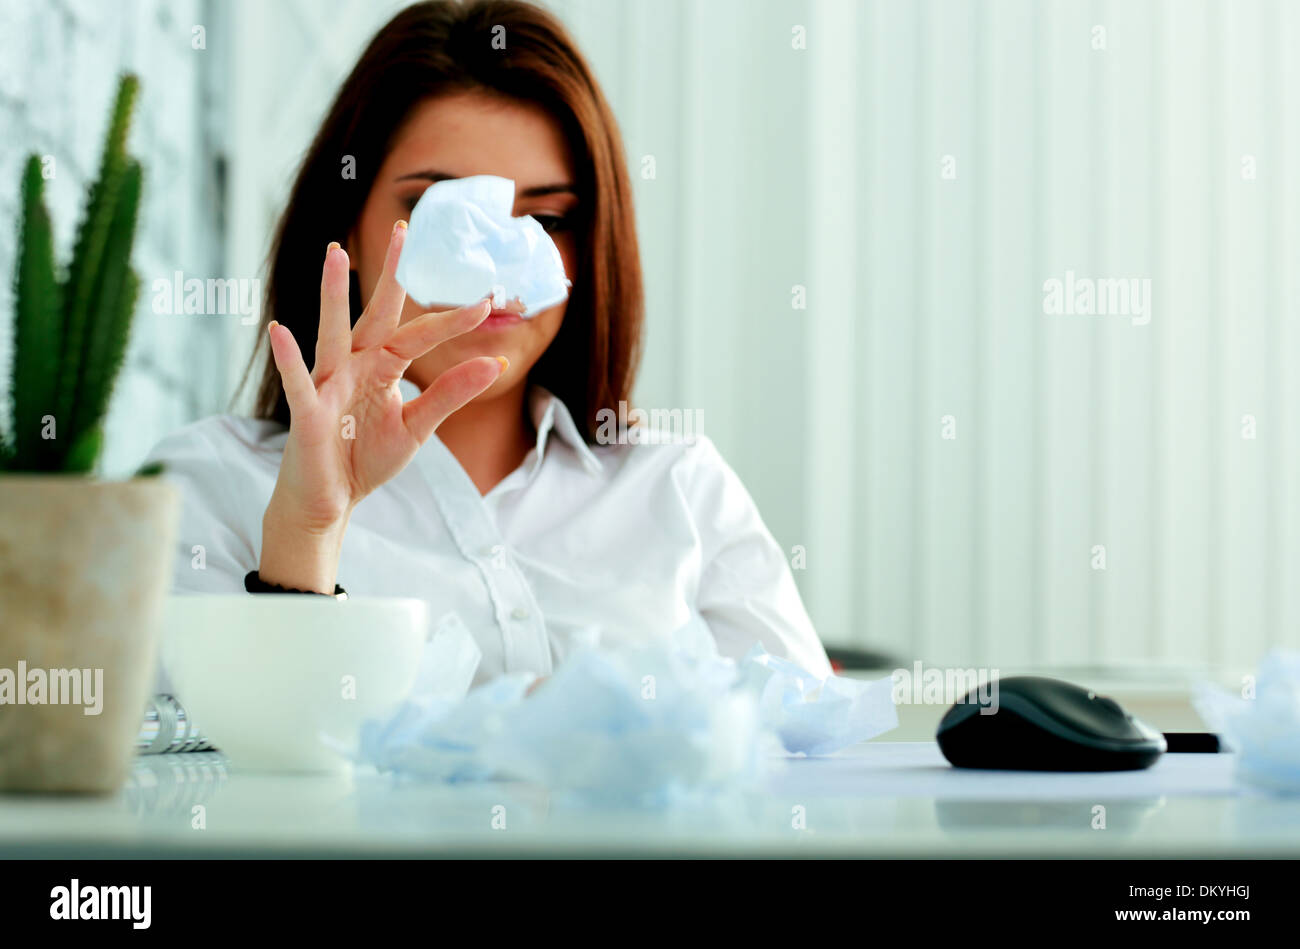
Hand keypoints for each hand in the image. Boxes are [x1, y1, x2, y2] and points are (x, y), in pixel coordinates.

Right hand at [259, 221, 502, 591]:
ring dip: (333, 294)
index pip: (420, 334)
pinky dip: (289, 357)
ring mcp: (327, 383)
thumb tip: (496, 362)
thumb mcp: (417, 427)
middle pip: (375, 313)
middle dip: (389, 273)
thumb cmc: (365, 459)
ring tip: (334, 252)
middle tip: (403, 227)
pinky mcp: (307, 411)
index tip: (487, 300)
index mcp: (383, 367)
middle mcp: (354, 365)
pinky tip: (280, 329)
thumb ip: (450, 394)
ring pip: (333, 332)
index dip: (452, 319)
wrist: (331, 500)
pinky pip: (297, 380)